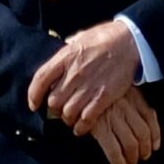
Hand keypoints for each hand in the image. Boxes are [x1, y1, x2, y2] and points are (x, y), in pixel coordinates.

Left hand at [28, 19, 139, 134]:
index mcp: (66, 56)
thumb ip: (69, 47)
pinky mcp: (102, 97)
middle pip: (53, 101)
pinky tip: (81, 127)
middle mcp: (74, 73)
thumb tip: (61, 48)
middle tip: (59, 110)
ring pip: (67, 113)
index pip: (41, 78)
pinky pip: (86, 120)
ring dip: (67, 118)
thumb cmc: (105, 37)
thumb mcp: (81, 37)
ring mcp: (88, 86)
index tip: (34, 104)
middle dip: (54, 109)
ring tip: (71, 118)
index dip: (33, 94)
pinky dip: (81, 127)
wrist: (130, 42)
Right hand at [89, 88, 161, 163]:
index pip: (150, 117)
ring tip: (131, 162)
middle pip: (143, 133)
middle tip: (143, 156)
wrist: (72, 90)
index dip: (155, 135)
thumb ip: (133, 100)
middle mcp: (124, 105)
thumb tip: (151, 118)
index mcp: (131, 95)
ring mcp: (112, 117)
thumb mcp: (118, 88)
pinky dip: (119, 162)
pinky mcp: (99, 127)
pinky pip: (114, 150)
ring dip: (133, 157)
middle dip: (145, 149)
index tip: (155, 145)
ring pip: (131, 143)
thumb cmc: (96, 92)